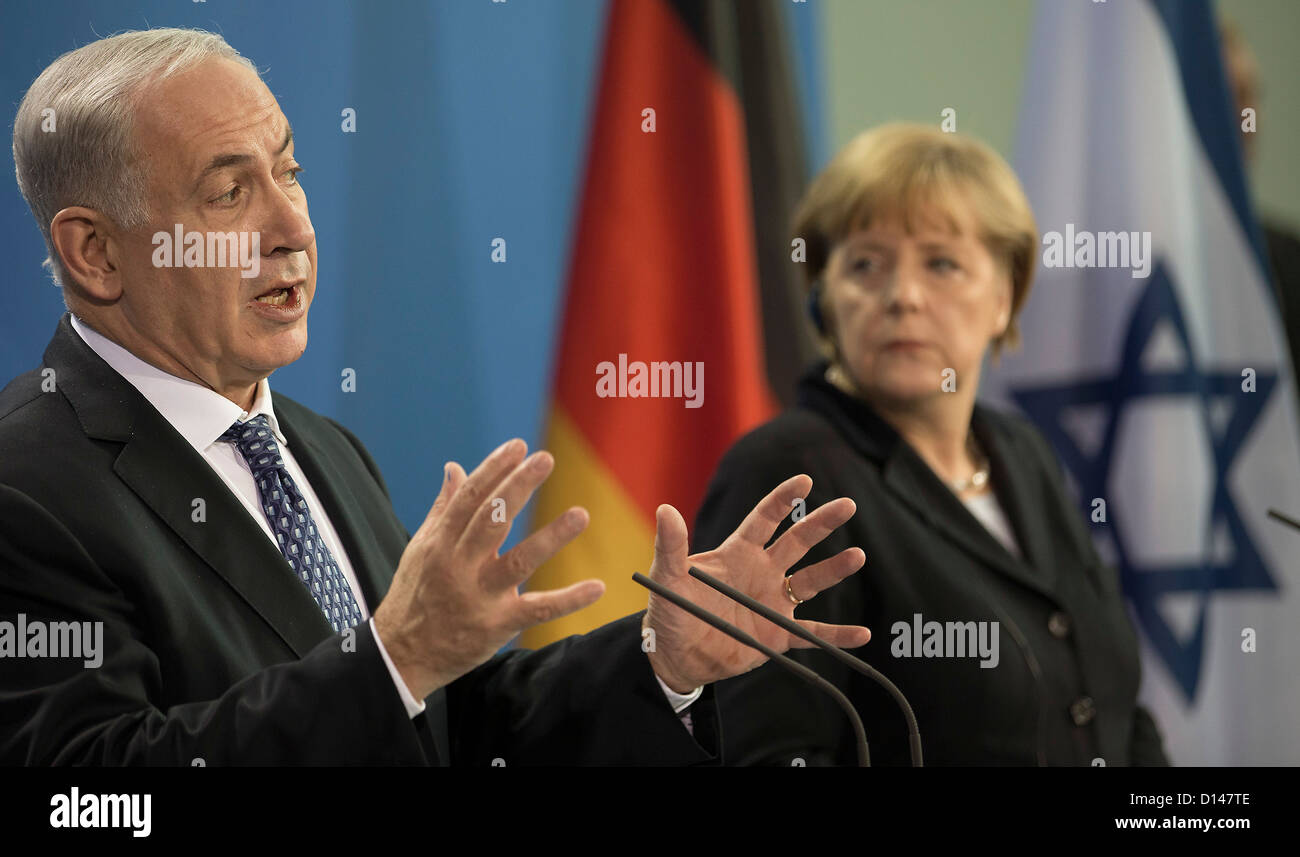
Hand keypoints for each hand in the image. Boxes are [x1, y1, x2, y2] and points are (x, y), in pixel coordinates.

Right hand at [373, 439, 601, 698]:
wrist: (402, 656)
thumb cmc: (414, 595)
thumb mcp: (420, 549)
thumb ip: (443, 508)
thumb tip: (455, 468)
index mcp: (440, 544)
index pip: (469, 499)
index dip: (493, 470)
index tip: (518, 446)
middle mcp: (459, 566)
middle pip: (492, 520)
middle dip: (518, 487)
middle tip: (545, 459)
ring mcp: (480, 597)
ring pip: (519, 562)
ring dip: (551, 537)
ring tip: (581, 514)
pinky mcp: (497, 626)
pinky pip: (538, 610)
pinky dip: (569, 600)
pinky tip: (597, 587)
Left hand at [643, 474, 868, 692]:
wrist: (676, 657)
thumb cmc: (670, 613)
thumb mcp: (668, 578)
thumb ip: (671, 546)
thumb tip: (664, 510)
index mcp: (738, 554)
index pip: (765, 520)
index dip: (783, 500)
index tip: (804, 481)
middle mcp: (761, 573)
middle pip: (797, 542)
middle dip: (821, 523)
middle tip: (848, 505)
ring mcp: (773, 603)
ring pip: (810, 581)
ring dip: (834, 569)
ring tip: (858, 556)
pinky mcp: (778, 635)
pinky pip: (812, 634)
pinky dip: (837, 636)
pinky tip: (862, 634)